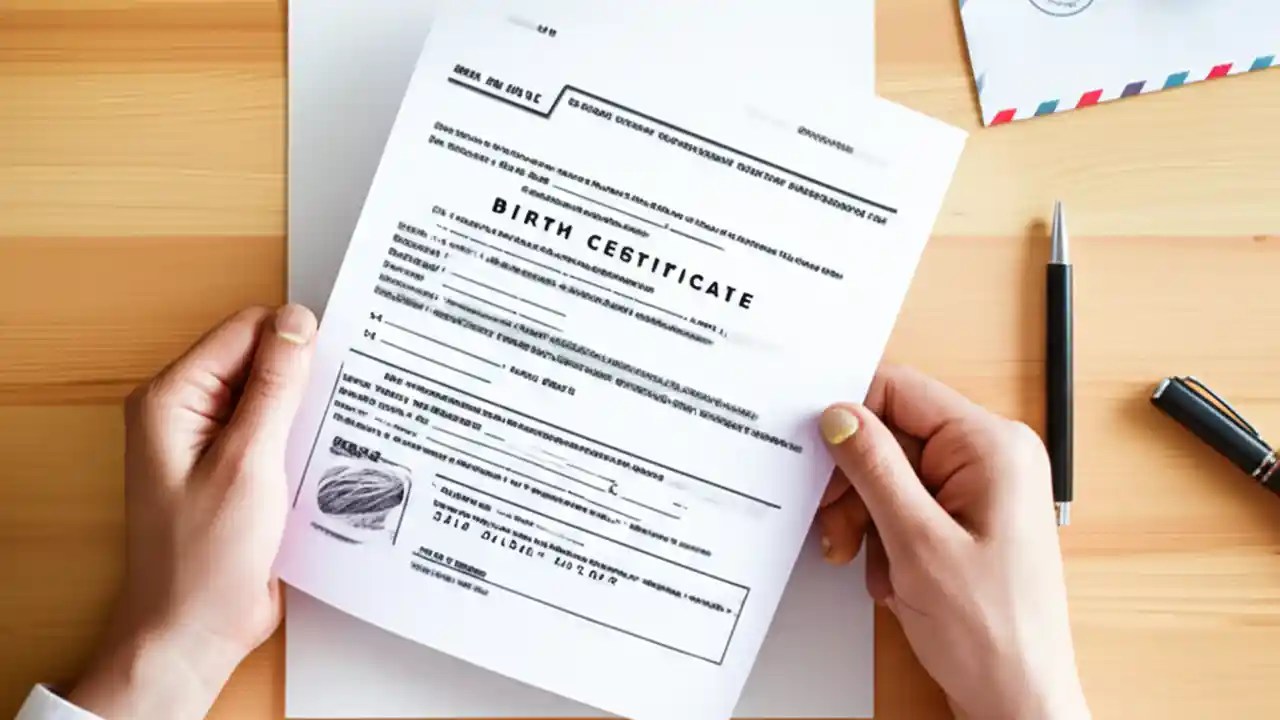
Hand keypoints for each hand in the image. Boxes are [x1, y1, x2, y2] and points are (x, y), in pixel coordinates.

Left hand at [69, 305, 317, 719]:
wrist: (194, 631)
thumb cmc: (205, 557)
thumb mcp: (247, 461)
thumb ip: (274, 387)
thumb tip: (297, 321)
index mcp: (173, 398)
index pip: (244, 331)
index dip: (295, 339)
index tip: (340, 359)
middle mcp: (187, 412)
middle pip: (259, 360)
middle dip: (305, 375)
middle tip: (350, 394)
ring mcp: (210, 443)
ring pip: (273, 398)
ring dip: (308, 410)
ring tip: (349, 424)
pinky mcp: (235, 471)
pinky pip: (275, 434)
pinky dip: (303, 439)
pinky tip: (332, 454)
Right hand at [815, 366, 1087, 719]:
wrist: (1019, 701)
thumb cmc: (992, 634)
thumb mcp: (916, 543)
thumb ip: (874, 470)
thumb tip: (839, 416)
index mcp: (992, 446)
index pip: (902, 392)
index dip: (851, 416)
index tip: (814, 453)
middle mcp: (992, 458)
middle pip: (893, 436)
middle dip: (855, 483)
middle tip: (835, 526)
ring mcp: (982, 490)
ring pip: (892, 475)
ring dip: (865, 517)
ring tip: (862, 560)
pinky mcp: (968, 521)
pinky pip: (907, 506)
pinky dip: (884, 538)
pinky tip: (889, 574)